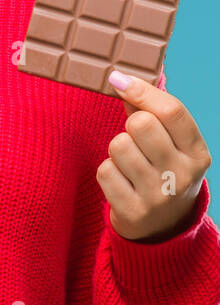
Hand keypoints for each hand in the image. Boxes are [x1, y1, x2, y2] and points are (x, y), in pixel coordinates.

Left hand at [100, 71, 211, 241]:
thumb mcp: (172, 145)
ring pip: (119, 146)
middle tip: (134, 141)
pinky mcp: (134, 211)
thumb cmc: (162, 171)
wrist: (162, 228)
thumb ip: (152, 111)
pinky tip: (122, 182)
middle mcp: (184, 174)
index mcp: (198, 152)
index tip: (118, 80)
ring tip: (129, 164)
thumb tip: (124, 76)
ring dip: (117, 150)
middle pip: (141, 124)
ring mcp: (160, 195)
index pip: (172, 110)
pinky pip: (105, 171)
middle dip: (129, 126)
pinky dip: (108, 172)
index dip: (141, 90)